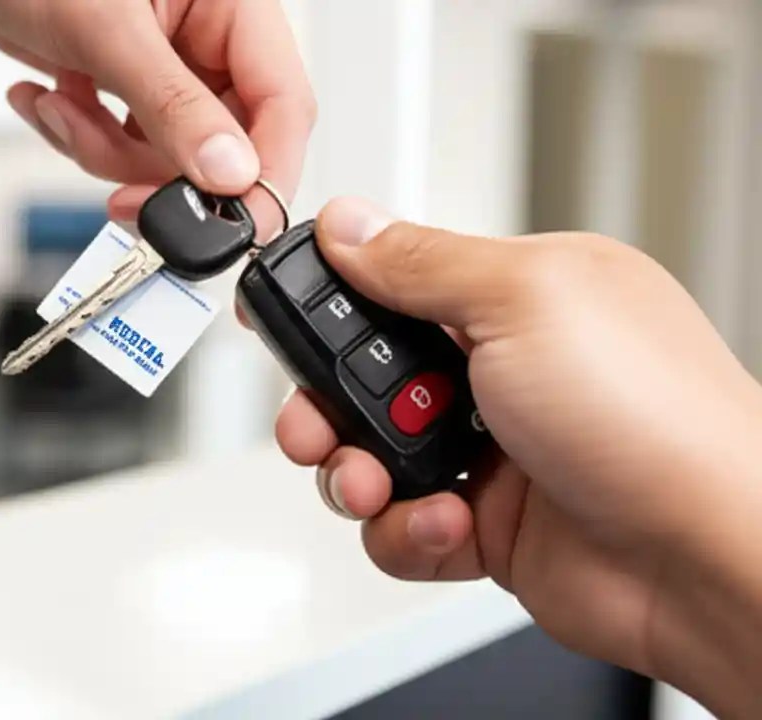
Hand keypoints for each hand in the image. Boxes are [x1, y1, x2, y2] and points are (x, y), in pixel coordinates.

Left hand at [0, 0, 314, 233]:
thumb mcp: (107, 30)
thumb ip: (172, 105)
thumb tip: (231, 172)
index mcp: (230, 6)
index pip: (283, 103)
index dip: (266, 171)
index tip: (236, 222)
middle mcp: (202, 38)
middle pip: (222, 145)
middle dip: (159, 169)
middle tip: (122, 191)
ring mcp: (160, 65)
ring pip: (162, 154)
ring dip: (102, 152)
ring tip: (61, 111)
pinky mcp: (117, 82)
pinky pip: (117, 142)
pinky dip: (77, 136)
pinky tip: (45, 100)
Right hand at [275, 199, 761, 714]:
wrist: (707, 561)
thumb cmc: (653, 421)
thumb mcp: (523, 301)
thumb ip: (419, 262)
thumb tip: (349, 224)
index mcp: (519, 297)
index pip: (394, 284)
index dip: (330, 305)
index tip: (282, 323)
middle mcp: (503, 370)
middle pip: (365, 377)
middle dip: (325, 405)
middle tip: (315, 424)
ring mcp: (494, 449)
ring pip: (370, 456)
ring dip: (356, 476)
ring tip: (375, 484)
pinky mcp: (487, 523)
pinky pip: (402, 526)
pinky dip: (406, 532)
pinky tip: (445, 524)